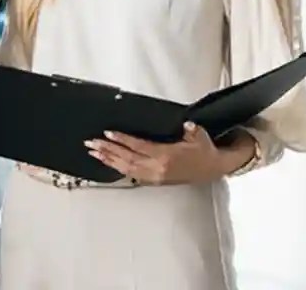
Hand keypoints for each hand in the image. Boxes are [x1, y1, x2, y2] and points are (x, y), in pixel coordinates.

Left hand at [86, 122, 231, 185]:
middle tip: (92, 143)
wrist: (213, 168)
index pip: (139, 146)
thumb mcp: (200, 137)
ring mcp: (155, 176)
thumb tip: (185, 124)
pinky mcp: (155, 180)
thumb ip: (191, 130)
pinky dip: (118, 168)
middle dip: (108, 150)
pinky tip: (109, 163)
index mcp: (166, 156)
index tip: (108, 133)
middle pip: (127, 158)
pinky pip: (132, 174)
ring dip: (109, 160)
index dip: (122, 140)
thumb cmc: (204, 151)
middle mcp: (158, 168)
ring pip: (127, 168)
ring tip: (94, 152)